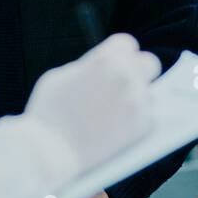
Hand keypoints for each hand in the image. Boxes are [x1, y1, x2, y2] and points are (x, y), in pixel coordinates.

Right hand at [23, 33, 160, 168]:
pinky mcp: (142, 125)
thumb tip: (103, 66)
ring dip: (136, 98)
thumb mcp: (60, 77)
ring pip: (149, 92)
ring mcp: (137, 101)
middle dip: (139, 71)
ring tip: (114, 112)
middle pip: (149, 63)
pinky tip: (118, 127)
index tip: (118, 62)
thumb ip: (87, 66)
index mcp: (105, 60)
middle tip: (129, 82)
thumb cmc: (48, 114)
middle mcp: (126, 76)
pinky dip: (136, 120)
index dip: (120, 54)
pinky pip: (148, 116)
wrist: (48, 153)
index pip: (127, 43)